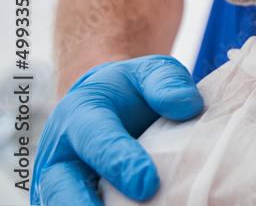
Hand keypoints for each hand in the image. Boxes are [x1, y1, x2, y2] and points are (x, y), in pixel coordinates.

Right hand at [31, 56, 202, 204]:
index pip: (97, 142)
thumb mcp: (151, 72)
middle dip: (85, 205)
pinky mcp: (67, 202)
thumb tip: (186, 106)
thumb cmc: (132, 90)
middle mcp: (60, 154)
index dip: (121, 164)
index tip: (148, 184)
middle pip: (61, 189)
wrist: (109, 105)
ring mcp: (59, 184)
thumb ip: (166, 83)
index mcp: (79, 115)